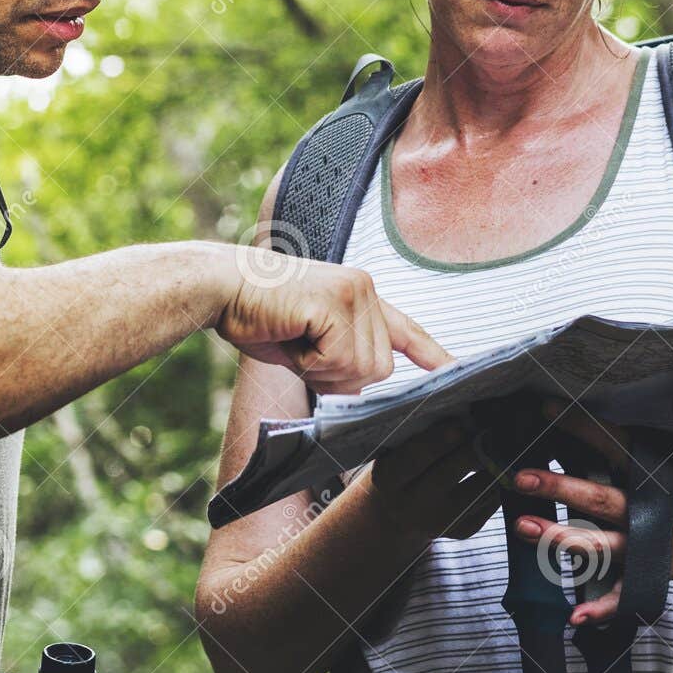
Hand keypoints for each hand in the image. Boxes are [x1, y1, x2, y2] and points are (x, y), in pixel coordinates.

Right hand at [213, 246, 452, 393]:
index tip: (454, 370)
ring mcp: (354, 291)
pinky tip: (290, 336)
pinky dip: (310, 363)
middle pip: (379, 367)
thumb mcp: (306, 340)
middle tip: (301, 353)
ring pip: (362, 368)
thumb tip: (362, 385)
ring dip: (321, 371)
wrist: (218, 287)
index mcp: (359, 294)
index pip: (404, 329)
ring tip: (293, 339)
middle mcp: (365, 288)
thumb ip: (338, 356)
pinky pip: (339, 360)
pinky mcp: (336, 302)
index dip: (431, 353)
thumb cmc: (252, 314)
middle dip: (339, 377)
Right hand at [366, 419, 499, 540]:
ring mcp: (439, 522)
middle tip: (489, 429)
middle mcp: (411, 505)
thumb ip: (418, 438)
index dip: (438, 439)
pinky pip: (489, 501)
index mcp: (388, 480)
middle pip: (449, 473)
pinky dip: (498, 480)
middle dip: (472, 448)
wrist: (398, 514)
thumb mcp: (394, 453)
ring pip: (476, 488)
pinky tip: (499, 465)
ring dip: (493, 463)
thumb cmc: (401, 469)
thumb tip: (461, 416)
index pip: (414, 457)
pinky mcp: (463, 530)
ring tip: (500, 444)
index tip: (459, 423)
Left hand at [507, 400, 672, 624]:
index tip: (546, 409)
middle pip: (598, 499)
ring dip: (559, 538)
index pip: (615, 445)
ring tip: (522, 527)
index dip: (581, 427)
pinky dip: (601, 610)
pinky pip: (622, 596)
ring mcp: (648, 548)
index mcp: (658, 476)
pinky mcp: (650, 576)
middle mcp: (650, 513)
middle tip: (521, 477)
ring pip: (598, 545)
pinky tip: (574, 617)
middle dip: (558, 489)